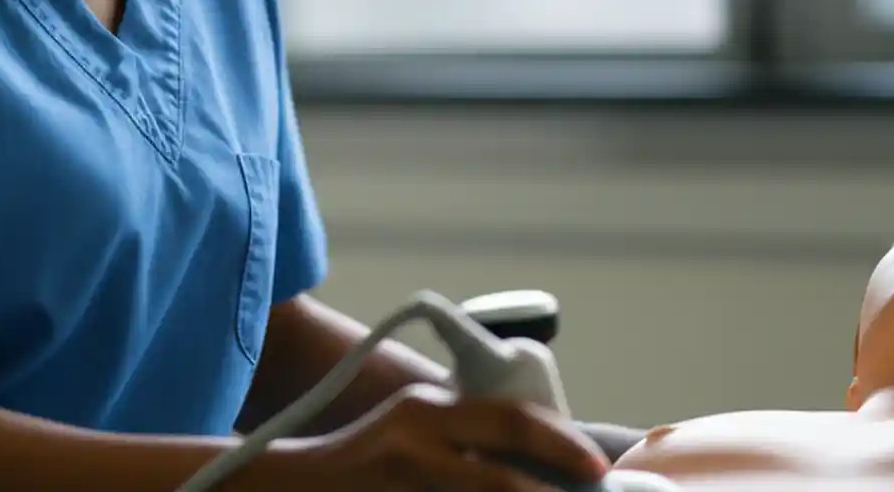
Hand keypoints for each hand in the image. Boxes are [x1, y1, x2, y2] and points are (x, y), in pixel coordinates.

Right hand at [293, 383, 610, 490]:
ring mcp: (403, 486)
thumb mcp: (417, 424)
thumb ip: (468, 431)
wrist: (298, 486)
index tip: (596, 465)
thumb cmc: (373, 457)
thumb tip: (547, 451)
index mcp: (427, 409)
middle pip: (501, 481)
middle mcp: (414, 444)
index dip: (562, 445)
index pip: (511, 420)